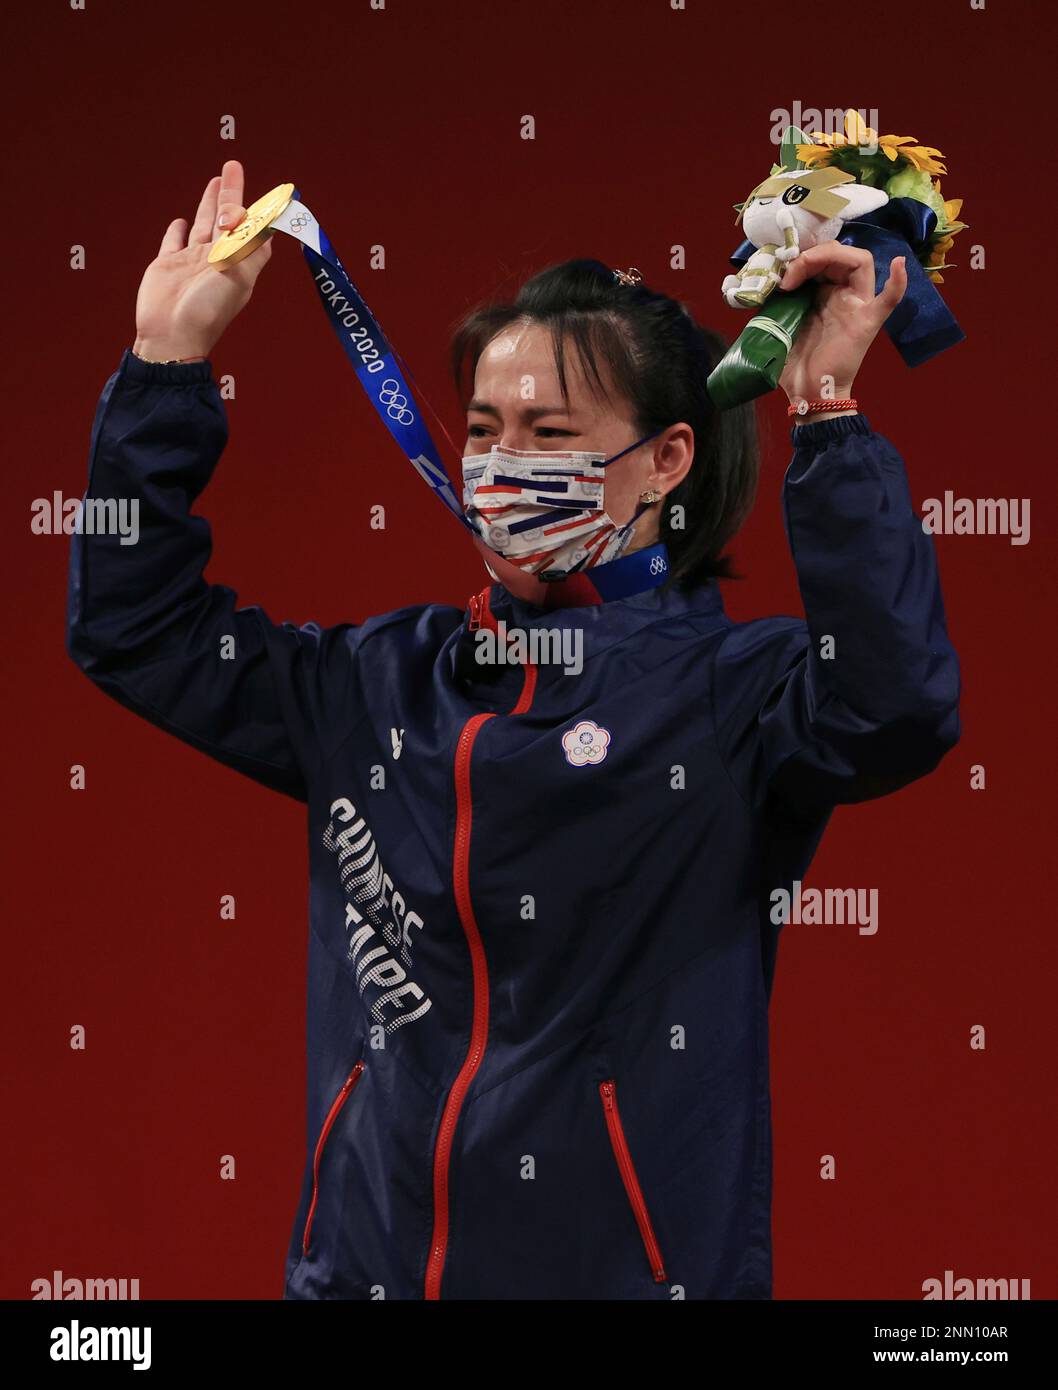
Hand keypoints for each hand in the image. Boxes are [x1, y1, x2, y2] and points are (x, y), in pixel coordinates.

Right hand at [133, 159, 271, 360]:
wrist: (171, 334)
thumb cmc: (207, 310)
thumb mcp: (239, 276)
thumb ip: (252, 248)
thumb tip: (271, 226)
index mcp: (238, 263)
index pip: (250, 230)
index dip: (257, 212)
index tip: (267, 195)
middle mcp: (217, 260)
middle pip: (227, 219)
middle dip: (231, 194)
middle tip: (233, 167)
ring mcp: (191, 261)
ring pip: (202, 224)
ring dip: (208, 203)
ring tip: (215, 181)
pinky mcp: (167, 264)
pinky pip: (174, 241)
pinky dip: (178, 230)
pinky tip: (180, 221)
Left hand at [776, 242, 907, 404]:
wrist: (805, 393)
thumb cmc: (794, 360)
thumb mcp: (780, 320)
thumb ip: (780, 298)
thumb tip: (769, 277)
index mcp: (824, 293)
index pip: (823, 257)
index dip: (802, 256)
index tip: (781, 274)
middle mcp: (844, 294)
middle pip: (840, 254)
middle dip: (812, 255)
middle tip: (788, 274)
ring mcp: (859, 306)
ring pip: (859, 262)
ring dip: (829, 256)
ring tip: (801, 269)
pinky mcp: (867, 323)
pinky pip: (888, 300)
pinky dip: (898, 282)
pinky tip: (899, 263)